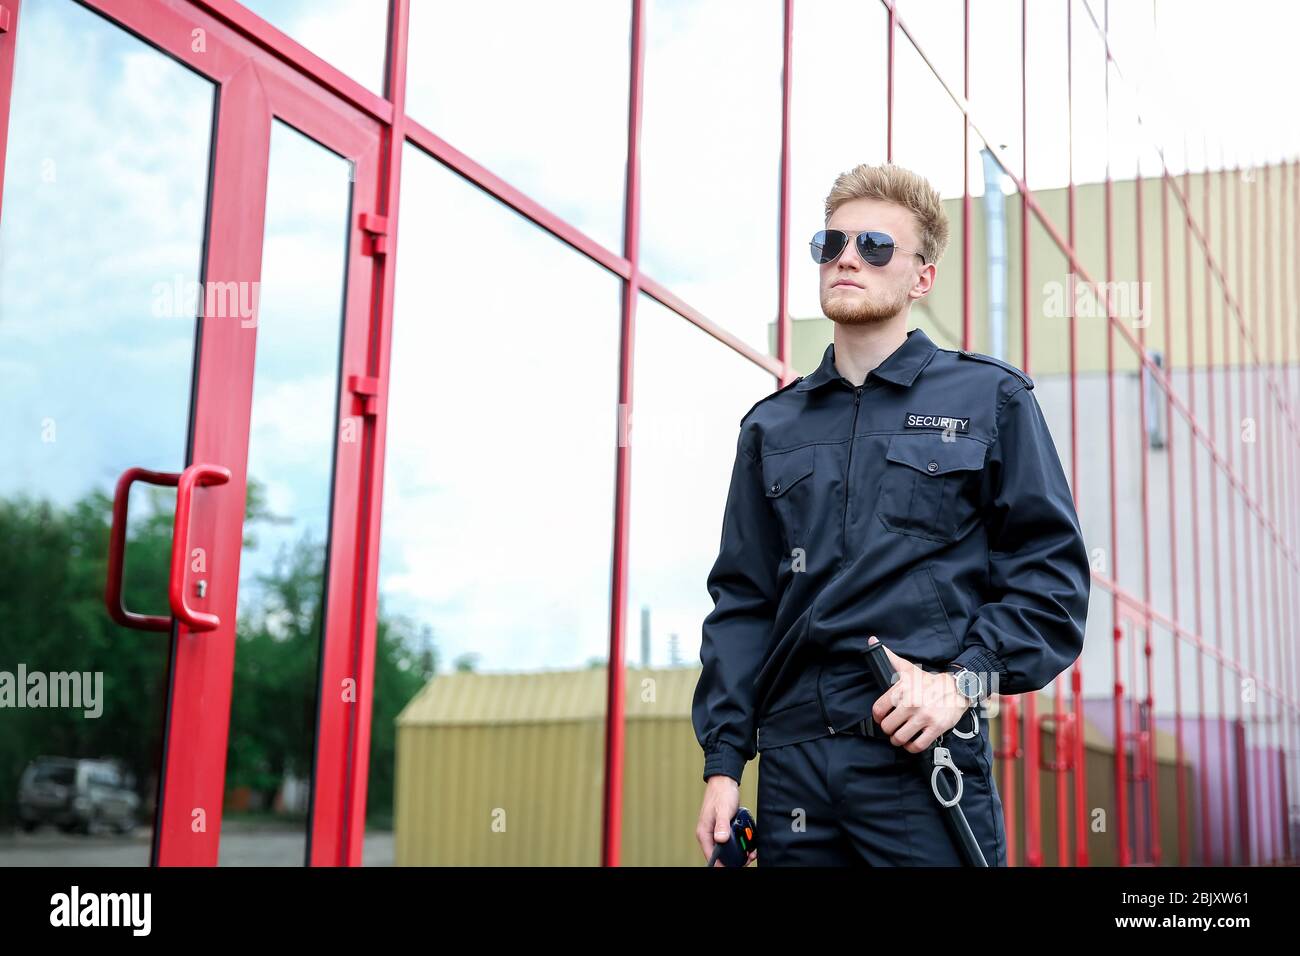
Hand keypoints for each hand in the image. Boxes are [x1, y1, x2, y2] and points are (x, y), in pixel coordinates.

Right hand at [696, 775, 757, 865]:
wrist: (725, 781)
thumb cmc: (721, 793)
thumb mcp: (723, 810)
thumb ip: (722, 825)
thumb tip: (721, 840)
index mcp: (704, 832)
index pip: (711, 856)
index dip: (723, 864)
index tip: (736, 866)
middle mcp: (709, 834)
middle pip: (720, 854)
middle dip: (735, 859)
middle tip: (748, 857)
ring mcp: (716, 832)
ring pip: (727, 849)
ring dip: (739, 852)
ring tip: (750, 852)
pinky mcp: (723, 829)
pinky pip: (731, 841)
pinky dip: (740, 843)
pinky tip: (748, 843)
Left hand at [868, 636, 969, 753]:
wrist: (956, 688)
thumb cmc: (928, 681)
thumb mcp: (908, 669)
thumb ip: (889, 658)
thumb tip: (872, 641)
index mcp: (901, 690)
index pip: (878, 711)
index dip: (878, 717)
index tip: (882, 719)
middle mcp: (911, 703)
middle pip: (887, 727)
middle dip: (889, 729)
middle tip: (894, 728)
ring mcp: (923, 717)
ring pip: (899, 738)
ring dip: (899, 740)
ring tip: (902, 736)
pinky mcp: (935, 728)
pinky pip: (917, 746)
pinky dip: (912, 747)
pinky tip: (912, 742)